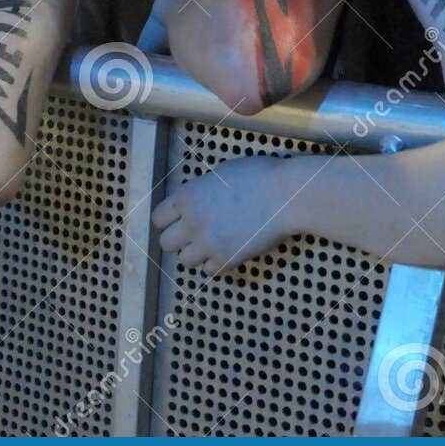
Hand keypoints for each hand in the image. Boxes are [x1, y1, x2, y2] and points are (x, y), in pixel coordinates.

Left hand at [153, 155, 291, 272]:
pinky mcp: (227, 259)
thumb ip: (201, 192)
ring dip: (196, 254)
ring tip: (211, 245)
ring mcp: (208, 243)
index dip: (167, 220)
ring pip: (185, 261)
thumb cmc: (259, 176)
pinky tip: (226, 251)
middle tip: (193, 236)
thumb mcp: (220, 174)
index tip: (176, 222)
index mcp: (188, 196)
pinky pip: (209, 271)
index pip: (158, 218)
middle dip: (178, 240)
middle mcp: (192, 222)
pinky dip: (215, 264)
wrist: (286, 195)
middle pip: (166, 243)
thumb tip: (195, 202)